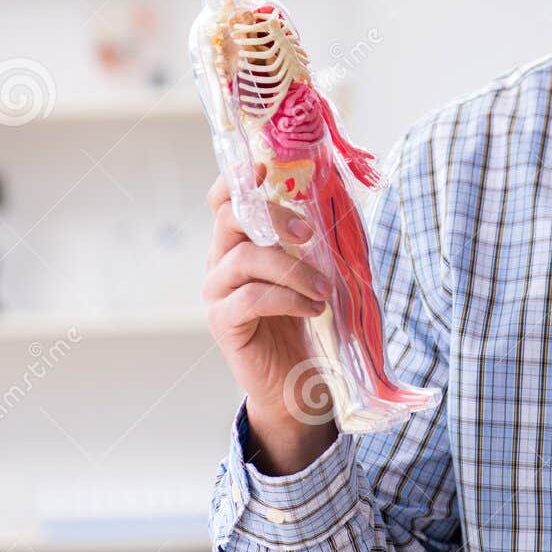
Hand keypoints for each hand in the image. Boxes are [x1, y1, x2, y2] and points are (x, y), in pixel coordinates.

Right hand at [203, 162, 336, 468]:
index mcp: (239, 243)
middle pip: (230, 219)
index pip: (223, 201)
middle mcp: (220, 263)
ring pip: (243, 258)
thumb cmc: (306, 321)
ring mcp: (217, 293)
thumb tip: (334, 202)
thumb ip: (309, 242)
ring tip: (324, 289)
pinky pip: (250, 297)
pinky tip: (314, 308)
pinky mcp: (223, 323)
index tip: (265, 168)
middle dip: (272, 216)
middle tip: (308, 233)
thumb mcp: (311, 272)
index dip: (237, 180)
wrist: (296, 383)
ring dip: (292, 269)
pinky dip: (288, 298)